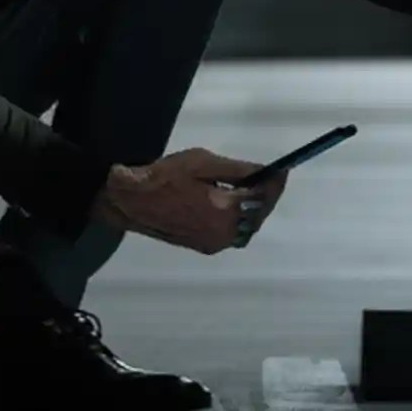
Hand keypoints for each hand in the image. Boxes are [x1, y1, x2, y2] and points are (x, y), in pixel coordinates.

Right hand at [89, 148, 280, 254]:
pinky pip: (231, 234)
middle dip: (266, 198)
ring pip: (245, 228)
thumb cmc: (164, 177)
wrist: (129, 201)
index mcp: (224, 213)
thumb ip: (237, 170)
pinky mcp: (203, 246)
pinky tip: (233, 204)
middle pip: (256, 217)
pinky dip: (238, 220)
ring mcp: (213, 244)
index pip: (261, 198)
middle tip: (269, 178)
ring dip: (253, 210)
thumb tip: (263, 171)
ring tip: (253, 190)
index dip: (274, 183)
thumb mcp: (202, 163)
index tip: (282, 169)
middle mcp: (223, 235)